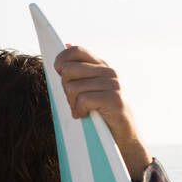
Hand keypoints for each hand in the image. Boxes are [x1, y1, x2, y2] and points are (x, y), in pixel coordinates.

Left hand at [53, 45, 151, 180]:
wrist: (122, 137)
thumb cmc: (100, 114)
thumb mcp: (87, 89)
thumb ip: (78, 70)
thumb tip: (66, 44)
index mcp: (100, 66)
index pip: (76, 51)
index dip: (61, 60)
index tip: (58, 73)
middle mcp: (108, 72)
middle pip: (68, 70)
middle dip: (65, 89)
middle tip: (74, 102)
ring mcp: (112, 84)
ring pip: (72, 87)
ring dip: (71, 104)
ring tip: (81, 111)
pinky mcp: (114, 99)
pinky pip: (83, 99)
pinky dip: (79, 111)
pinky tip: (85, 116)